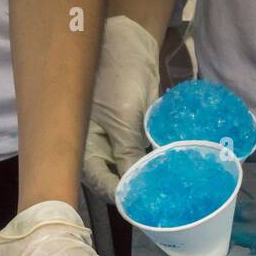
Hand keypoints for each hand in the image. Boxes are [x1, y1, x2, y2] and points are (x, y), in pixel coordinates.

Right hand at [82, 15, 158, 201]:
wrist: (131, 49)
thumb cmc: (117, 79)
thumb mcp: (123, 119)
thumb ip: (128, 154)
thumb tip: (135, 188)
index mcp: (84, 149)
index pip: (102, 184)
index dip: (122, 197)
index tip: (145, 206)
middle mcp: (99, 153)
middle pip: (116, 184)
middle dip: (137, 193)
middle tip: (162, 201)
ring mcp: (116, 148)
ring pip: (131, 174)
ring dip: (148, 180)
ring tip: (169, 190)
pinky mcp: (133, 141)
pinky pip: (142, 160)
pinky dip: (154, 166)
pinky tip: (170, 173)